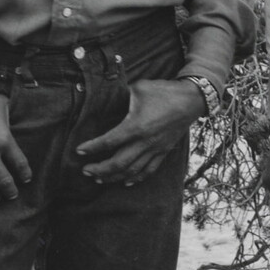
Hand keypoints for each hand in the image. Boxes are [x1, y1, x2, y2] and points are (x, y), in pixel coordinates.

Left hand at [75, 79, 204, 185]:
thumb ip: (121, 96)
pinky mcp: (164, 152)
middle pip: (119, 163)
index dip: (92, 147)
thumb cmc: (163, 91)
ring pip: (132, 171)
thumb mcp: (139, 88)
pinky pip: (149, 171)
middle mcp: (145, 141)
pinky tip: (125, 181)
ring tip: (99, 179)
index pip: (109, 141)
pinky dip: (136, 178)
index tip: (79, 150)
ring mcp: (156, 149)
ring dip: (114, 177)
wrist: (190, 100)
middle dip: (100, 170)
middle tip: (85, 171)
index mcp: (136, 126)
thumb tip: (105, 97)